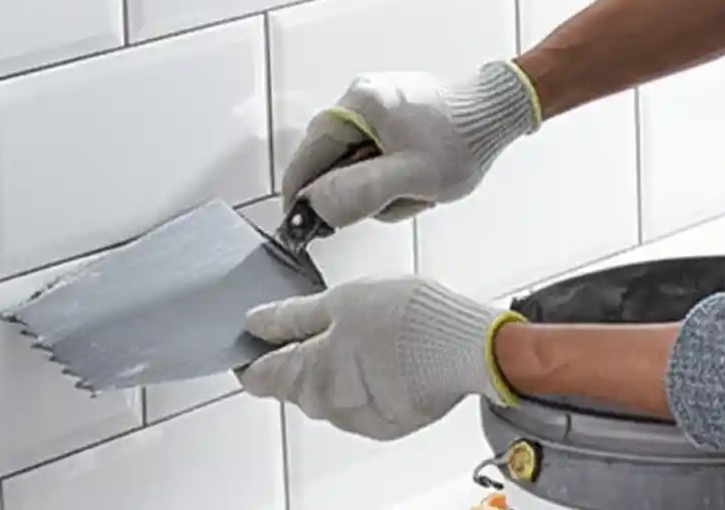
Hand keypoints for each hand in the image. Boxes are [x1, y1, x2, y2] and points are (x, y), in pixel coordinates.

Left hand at [238, 276, 524, 439]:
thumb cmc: (408, 321)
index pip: (256, 376)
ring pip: (329, 390)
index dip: (253, 351)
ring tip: (365, 328)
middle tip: (328, 315)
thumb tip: (255, 322)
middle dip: (302, 351)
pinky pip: (361, 399)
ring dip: (336, 363)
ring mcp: (359, 419)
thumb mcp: (340, 300)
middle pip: (294, 381)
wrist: (471, 349)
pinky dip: (364, 377)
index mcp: (306, 377)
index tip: (262, 330)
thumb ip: (291, 316)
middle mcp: (327, 408)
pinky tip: (386, 350)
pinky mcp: (389, 423)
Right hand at [282, 61, 538, 228]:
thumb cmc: (462, 141)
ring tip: (415, 189)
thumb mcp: (410, 177)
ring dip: (378, 183)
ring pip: (355, 158)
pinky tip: (417, 175)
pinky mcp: (391, 109)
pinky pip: (374, 150)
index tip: (298, 224)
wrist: (500, 112)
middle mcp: (360, 96)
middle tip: (394, 201)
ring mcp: (376, 101)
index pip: (308, 156)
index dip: (299, 194)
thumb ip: (358, 192)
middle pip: (331, 158)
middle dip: (358, 188)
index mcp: (357, 105)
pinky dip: (390, 170)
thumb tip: (315, 206)